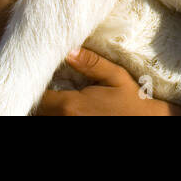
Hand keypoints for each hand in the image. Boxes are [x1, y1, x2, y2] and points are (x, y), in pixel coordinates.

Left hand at [32, 48, 180, 115]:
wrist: (144, 121)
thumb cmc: (130, 100)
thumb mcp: (115, 76)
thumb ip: (91, 63)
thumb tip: (69, 50)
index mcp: (71, 105)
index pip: (39, 96)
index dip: (35, 85)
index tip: (39, 73)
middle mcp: (66, 120)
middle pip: (39, 110)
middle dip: (40, 97)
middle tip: (43, 81)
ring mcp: (70, 127)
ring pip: (46, 117)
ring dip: (47, 107)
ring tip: (52, 93)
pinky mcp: (76, 130)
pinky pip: (56, 121)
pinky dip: (55, 114)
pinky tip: (61, 106)